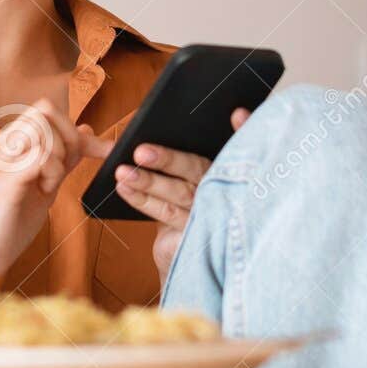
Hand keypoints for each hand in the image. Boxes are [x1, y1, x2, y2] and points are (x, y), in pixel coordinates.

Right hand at [0, 99, 106, 308]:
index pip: (47, 112)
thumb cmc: (8, 222)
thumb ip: (63, 157)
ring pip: (43, 133)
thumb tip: (87, 129)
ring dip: (57, 160)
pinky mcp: (2, 183)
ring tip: (46, 186)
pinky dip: (51, 173)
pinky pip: (39, 158)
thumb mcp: (44, 184)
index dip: (77, 130)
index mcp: (9, 144)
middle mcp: (1, 146)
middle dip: (67, 143)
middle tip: (58, 176)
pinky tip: (44, 190)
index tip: (103, 150)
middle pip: (45, 115)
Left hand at [110, 108, 250, 283]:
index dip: (243, 130)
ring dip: (148, 181)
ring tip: (123, 171)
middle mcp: (224, 189)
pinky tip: (124, 188)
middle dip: (169, 159)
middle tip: (141, 151)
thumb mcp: (185, 178)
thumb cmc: (185, 207)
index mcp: (225, 169)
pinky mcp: (195, 235)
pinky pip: (166, 213)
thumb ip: (174, 158)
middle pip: (198, 169)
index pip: (238, 145)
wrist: (186, 254)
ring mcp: (211, 214)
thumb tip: (134, 136)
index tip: (237, 113)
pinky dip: (143, 200)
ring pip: (179, 193)